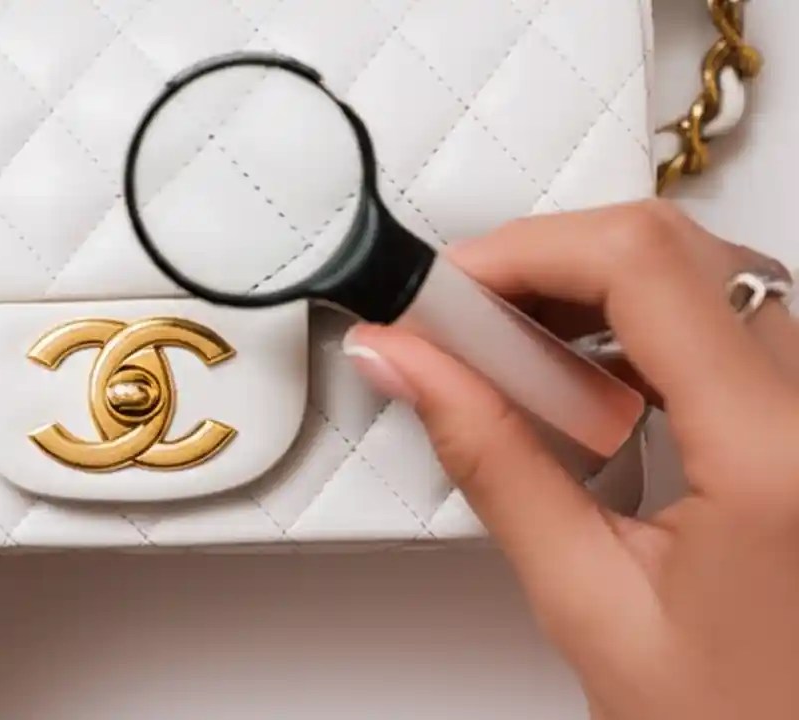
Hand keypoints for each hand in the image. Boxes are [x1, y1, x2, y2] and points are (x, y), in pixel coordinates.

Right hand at [343, 199, 798, 719]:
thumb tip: (411, 368)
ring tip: (512, 369)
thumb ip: (494, 464)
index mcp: (776, 456)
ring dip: (589, 294)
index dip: (524, 252)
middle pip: (674, 251)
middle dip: (546, 265)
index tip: (444, 294)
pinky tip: (583, 387)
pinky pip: (727, 326)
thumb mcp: (590, 603)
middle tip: (460, 328)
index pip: (642, 268)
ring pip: (702, 276)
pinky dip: (637, 330)